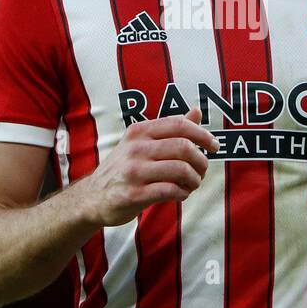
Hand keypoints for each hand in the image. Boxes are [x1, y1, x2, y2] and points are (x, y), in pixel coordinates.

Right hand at [77, 108, 218, 227]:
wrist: (92, 197)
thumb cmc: (124, 168)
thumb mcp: (141, 142)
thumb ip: (170, 128)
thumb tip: (197, 111)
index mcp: (139, 132)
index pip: (179, 125)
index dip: (202, 134)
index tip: (214, 146)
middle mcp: (135, 148)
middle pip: (184, 147)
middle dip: (201, 161)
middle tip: (202, 170)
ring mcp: (133, 171)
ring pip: (180, 170)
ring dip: (194, 179)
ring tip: (192, 184)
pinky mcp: (133, 194)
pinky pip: (170, 191)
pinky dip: (182, 193)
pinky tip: (180, 194)